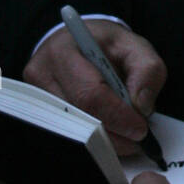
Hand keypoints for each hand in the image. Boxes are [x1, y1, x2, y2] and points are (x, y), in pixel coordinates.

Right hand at [23, 20, 166, 154]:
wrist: (81, 44)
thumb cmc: (107, 46)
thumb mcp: (136, 47)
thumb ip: (147, 71)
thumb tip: (141, 107)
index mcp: (64, 50)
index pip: (89, 94)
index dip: (117, 116)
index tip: (140, 129)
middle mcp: (41, 73)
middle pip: (79, 118)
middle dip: (114, 134)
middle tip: (137, 138)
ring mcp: (35, 95)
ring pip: (74, 131)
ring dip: (105, 138)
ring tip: (126, 132)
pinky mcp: (38, 111)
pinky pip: (69, 134)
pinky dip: (94, 139)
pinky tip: (110, 133)